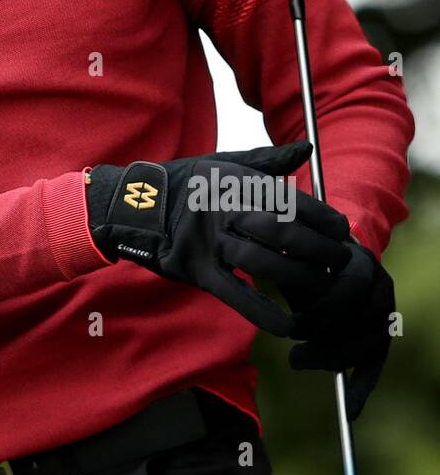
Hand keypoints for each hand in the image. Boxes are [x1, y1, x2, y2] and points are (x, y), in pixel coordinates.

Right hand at [85, 141, 351, 335]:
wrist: (134, 204)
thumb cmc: (188, 183)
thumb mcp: (225, 162)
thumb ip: (268, 161)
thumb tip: (306, 149)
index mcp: (235, 179)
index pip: (289, 200)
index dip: (321, 217)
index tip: (341, 232)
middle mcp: (223, 207)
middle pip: (281, 230)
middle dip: (317, 249)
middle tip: (339, 262)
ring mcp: (209, 240)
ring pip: (262, 260)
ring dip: (298, 277)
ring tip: (322, 287)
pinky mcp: (196, 269)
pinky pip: (233, 292)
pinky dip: (261, 311)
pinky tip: (286, 325)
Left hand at [286, 237, 395, 421]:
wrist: (332, 259)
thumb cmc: (308, 262)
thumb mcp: (300, 265)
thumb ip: (299, 285)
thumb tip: (292, 324)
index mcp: (362, 262)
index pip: (350, 294)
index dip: (322, 314)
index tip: (292, 327)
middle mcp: (382, 287)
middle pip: (361, 326)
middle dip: (324, 345)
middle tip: (293, 356)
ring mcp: (386, 313)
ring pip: (368, 348)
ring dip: (332, 359)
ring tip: (299, 359)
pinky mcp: (382, 336)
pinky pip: (375, 364)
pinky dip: (361, 388)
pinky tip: (349, 410)